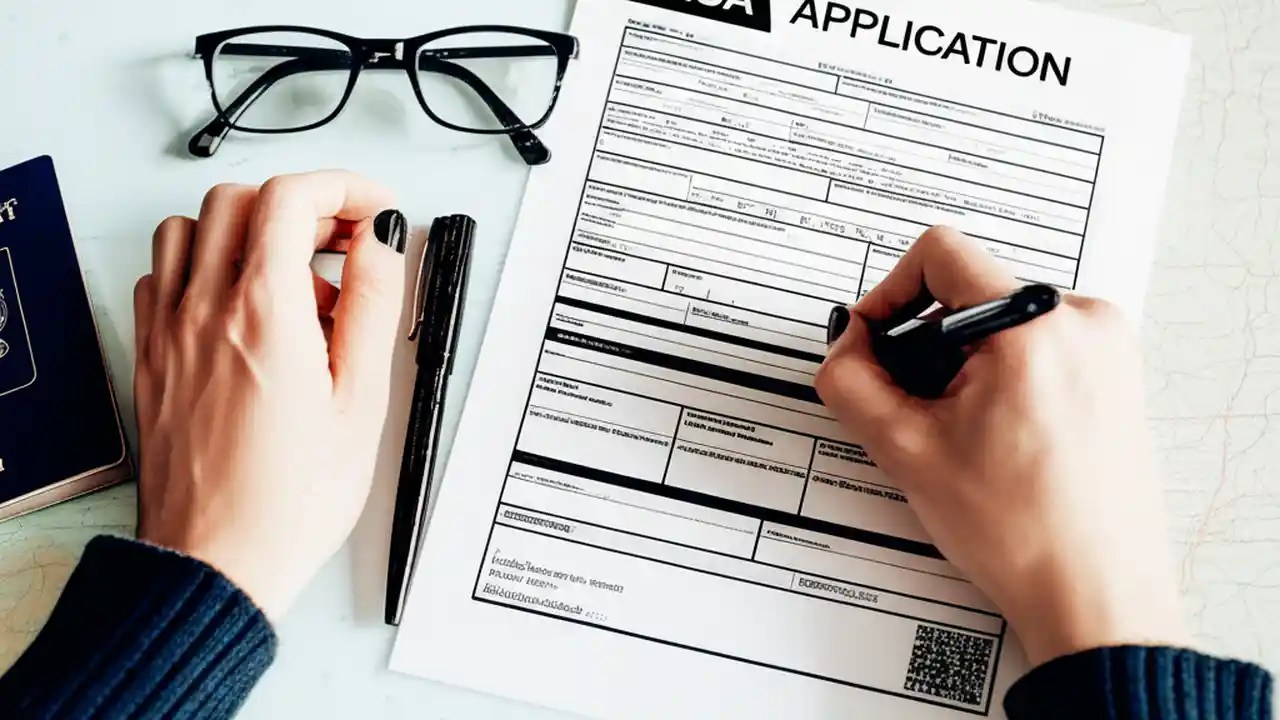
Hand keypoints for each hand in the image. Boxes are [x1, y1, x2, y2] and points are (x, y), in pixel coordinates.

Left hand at [133, 171, 406, 618]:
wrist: (216, 559)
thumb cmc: (289, 500)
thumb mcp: (363, 401)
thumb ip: (375, 307)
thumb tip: (382, 245)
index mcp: (265, 312)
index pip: (292, 197)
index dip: (343, 187)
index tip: (374, 209)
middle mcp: (206, 308)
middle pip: (241, 199)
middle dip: (302, 203)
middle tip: (344, 242)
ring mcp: (170, 330)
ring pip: (193, 227)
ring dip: (248, 230)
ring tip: (294, 277)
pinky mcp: (152, 356)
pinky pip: (164, 274)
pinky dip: (206, 266)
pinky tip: (243, 306)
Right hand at [816, 227, 1186, 665]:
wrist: (1095, 596)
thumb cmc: (1026, 535)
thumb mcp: (906, 451)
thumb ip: (852, 382)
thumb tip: (844, 346)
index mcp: (1035, 327)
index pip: (939, 254)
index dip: (887, 293)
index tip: (874, 338)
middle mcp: (1083, 322)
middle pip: (969, 289)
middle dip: (925, 343)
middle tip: (914, 407)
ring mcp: (1108, 348)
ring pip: (1001, 322)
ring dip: (962, 364)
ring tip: (962, 432)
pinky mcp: (1116, 374)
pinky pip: (1038, 346)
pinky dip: (1001, 377)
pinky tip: (994, 435)